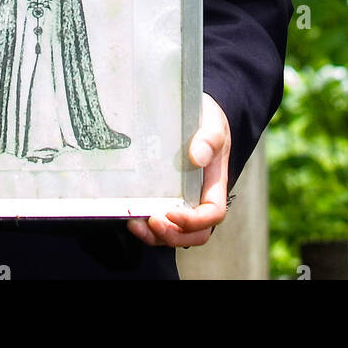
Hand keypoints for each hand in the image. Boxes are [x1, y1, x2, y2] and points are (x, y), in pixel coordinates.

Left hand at [127, 93, 230, 248]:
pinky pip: (160, 221)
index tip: (172, 212)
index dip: (194, 221)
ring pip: (175, 232)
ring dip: (156, 236)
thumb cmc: (206, 118)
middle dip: (174, 235)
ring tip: (136, 225)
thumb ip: (210, 138)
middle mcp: (200, 197)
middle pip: (195, 233)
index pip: (212, 213)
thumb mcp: (212, 122)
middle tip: (153, 222)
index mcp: (214, 183)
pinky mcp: (165, 196)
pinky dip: (146, 227)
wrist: (192, 111)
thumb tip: (197, 157)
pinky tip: (132, 217)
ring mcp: (183, 199)